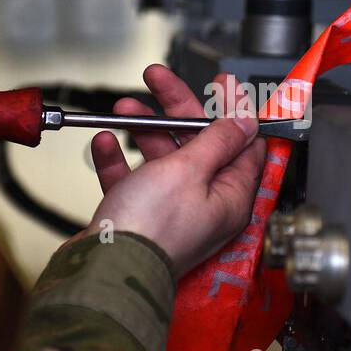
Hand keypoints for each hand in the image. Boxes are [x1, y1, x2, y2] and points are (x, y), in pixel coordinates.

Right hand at [85, 65, 265, 278]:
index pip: (243, 144)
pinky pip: (132, 181)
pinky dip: (119, 159)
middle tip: (159, 79)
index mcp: (230, 197)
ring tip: (125, 108)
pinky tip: (105, 142)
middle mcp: (205, 205)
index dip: (233, 109)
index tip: (221, 82)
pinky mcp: (139, 218)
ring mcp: (171, 212)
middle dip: (177, 108)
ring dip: (144, 129)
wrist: (104, 271)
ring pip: (162, 159)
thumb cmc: (150, 229)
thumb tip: (246, 121)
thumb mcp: (190, 170)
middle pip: (199, 145)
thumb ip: (218, 141)